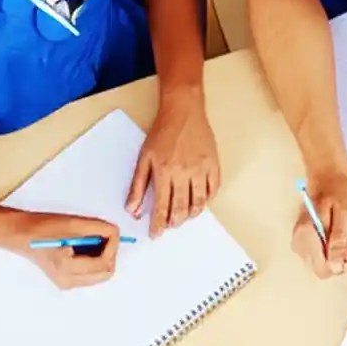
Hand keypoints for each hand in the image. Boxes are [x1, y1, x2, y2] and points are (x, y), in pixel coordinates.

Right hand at [2, 211, 122, 289]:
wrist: (22, 235)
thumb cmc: (44, 227)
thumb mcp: (76, 224)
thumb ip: (100, 229)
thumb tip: (116, 234)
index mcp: (67, 267)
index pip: (104, 263)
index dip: (112, 245)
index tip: (110, 232)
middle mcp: (67, 280)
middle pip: (105, 272)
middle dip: (109, 253)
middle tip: (102, 236)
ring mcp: (66, 283)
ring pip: (100, 274)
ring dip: (101, 256)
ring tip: (88, 240)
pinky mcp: (66, 281)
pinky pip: (91, 273)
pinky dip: (93, 260)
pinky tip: (82, 247)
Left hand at [127, 90, 220, 238]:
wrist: (183, 111)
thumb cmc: (162, 132)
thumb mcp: (144, 157)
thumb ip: (138, 185)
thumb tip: (133, 209)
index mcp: (164, 171)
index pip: (161, 207)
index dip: (158, 224)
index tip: (156, 234)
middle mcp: (184, 172)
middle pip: (181, 208)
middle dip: (175, 222)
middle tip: (171, 226)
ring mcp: (201, 168)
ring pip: (199, 202)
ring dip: (191, 214)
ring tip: (185, 216)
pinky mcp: (213, 164)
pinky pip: (213, 190)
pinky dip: (207, 200)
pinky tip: (200, 201)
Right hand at [292, 170, 346, 278]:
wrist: (328, 174)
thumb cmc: (337, 189)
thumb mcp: (346, 213)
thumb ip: (339, 240)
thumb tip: (336, 265)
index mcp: (306, 235)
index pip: (322, 269)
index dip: (340, 264)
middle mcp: (300, 242)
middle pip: (321, 270)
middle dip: (340, 261)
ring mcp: (301, 243)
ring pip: (322, 265)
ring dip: (338, 257)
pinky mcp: (306, 242)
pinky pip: (320, 257)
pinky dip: (333, 252)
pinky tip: (340, 240)